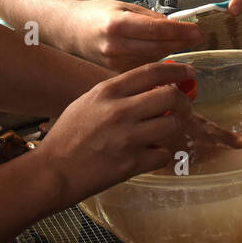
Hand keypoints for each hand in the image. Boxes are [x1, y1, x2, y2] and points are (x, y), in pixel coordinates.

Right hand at [37, 61, 198, 202]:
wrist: (53, 171)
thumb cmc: (68, 136)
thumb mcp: (88, 102)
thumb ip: (117, 93)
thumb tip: (151, 88)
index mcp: (108, 92)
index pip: (152, 72)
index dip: (176, 71)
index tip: (188, 73)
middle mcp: (120, 111)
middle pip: (170, 97)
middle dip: (183, 102)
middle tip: (184, 107)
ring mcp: (127, 138)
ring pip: (172, 126)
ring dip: (173, 129)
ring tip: (163, 132)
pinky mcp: (131, 164)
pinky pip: (163, 154)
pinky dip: (160, 155)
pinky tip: (149, 154)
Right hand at [67, 0, 202, 71]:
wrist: (69, 31)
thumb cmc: (96, 14)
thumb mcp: (122, 6)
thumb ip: (148, 17)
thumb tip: (174, 25)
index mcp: (117, 25)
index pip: (156, 30)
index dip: (180, 31)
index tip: (197, 30)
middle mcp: (115, 46)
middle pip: (158, 48)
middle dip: (181, 42)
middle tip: (198, 37)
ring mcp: (114, 62)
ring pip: (153, 60)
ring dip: (172, 52)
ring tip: (186, 43)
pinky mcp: (114, 73)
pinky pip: (142, 67)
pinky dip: (157, 61)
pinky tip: (166, 54)